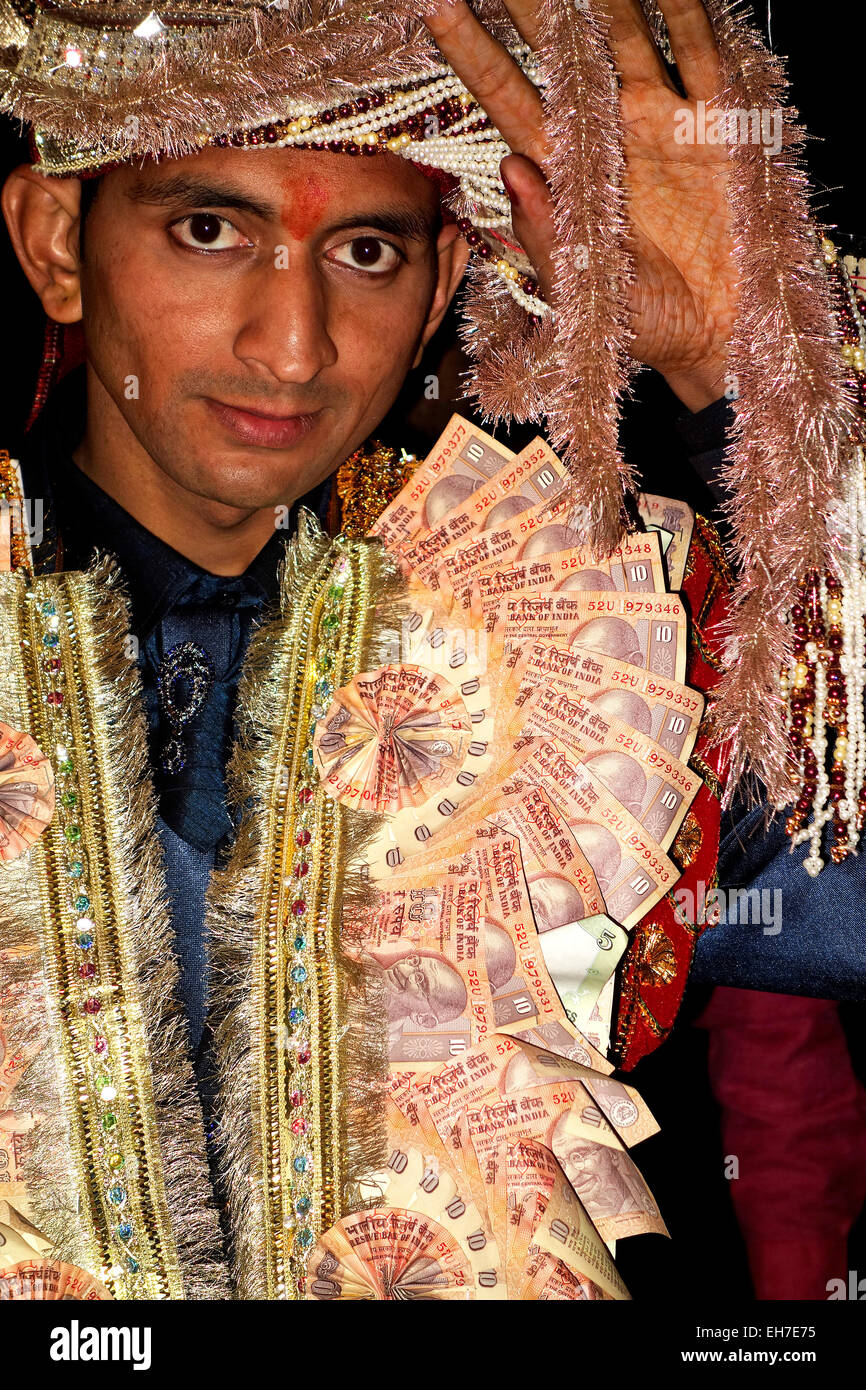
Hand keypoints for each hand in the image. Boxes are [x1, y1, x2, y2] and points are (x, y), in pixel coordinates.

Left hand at [423, 0, 737, 409]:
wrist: (716, 337)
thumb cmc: (638, 323)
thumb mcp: (578, 292)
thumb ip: (543, 234)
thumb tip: (511, 167)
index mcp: (563, 168)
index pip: (506, 96)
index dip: (472, 51)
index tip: (434, 5)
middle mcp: (606, 131)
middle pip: (560, 50)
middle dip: (530, 1)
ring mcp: (661, 118)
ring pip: (626, 35)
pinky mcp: (717, 122)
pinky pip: (701, 53)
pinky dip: (687, 12)